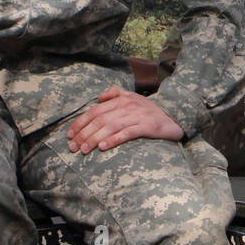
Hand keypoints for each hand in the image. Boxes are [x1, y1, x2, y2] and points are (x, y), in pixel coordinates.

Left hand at [66, 86, 183, 153]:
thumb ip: (115, 93)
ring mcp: (137, 116)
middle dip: (84, 134)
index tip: (69, 136)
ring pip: (110, 127)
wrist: (174, 116)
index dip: (80, 123)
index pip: (95, 111)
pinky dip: (114, 139)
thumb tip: (99, 97)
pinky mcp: (147, 127)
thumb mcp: (133, 97)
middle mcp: (127, 106)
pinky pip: (128, 133)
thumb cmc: (149, 110)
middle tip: (73, 148)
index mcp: (121, 100)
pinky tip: (104, 147)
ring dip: (95, 139)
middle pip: (100, 120)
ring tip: (84, 150)